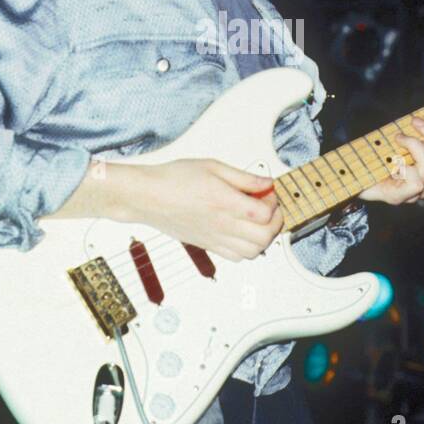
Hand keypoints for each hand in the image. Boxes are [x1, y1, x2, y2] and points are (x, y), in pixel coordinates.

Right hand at [121, 158, 284, 262]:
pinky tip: (242, 232)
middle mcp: (222, 224)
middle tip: (269, 207)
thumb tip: (267, 184)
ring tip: (257, 221)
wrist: (148, 197)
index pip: (265, 213)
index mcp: (224, 201)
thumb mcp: (213, 166)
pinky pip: (236, 257)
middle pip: (265, 237)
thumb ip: (243, 178)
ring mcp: (215, 238)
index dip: (273, 202)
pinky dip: (248, 248)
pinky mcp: (208, 246)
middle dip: (275, 222)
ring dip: (263, 237)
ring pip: (254, 252)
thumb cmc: (174, 179)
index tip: (267, 192)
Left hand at [357, 116, 423, 205]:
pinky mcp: (398, 198)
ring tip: (397, 139)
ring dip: (414, 145)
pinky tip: (391, 159)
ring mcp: (413, 194)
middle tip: (409, 130)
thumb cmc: (372, 157)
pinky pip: (416, 182)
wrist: (348, 178)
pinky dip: (405, 165)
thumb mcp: (395, 142)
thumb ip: (410, 133)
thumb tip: (418, 118)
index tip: (415, 120)